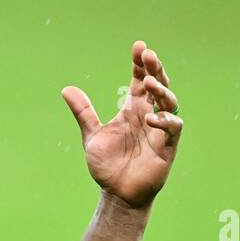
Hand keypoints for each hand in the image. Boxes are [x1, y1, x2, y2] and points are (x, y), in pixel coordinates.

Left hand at [62, 41, 182, 208]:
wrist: (116, 193)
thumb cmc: (108, 165)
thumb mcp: (92, 135)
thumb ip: (83, 112)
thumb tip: (66, 89)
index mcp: (133, 109)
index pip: (140, 80)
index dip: (140, 63)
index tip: (138, 47)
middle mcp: (148, 115)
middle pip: (158, 85)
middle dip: (155, 69)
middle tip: (148, 55)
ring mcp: (159, 130)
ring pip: (169, 102)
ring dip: (161, 90)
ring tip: (149, 82)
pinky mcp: (166, 146)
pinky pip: (173, 128)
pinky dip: (165, 120)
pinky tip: (151, 117)